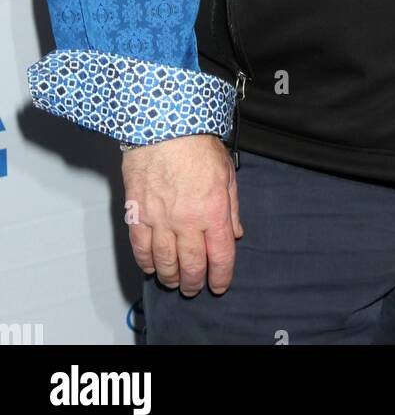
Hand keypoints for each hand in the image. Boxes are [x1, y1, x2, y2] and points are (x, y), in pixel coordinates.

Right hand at [122, 134, 243, 296]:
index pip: (221, 255)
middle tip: (196, 288)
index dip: (221, 276)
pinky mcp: (138, 214)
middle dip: (195, 282)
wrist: (163, 126)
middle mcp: (187, 220)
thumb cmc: (197, 144)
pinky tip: (151, 267)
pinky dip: (146, 262)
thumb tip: (235, 234)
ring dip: (171, 277)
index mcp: (213, 210)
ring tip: (175, 281)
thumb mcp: (226, 172)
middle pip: (192, 265)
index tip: (220, 285)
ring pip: (165, 262)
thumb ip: (232, 207)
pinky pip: (141, 248)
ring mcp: (160, 219)